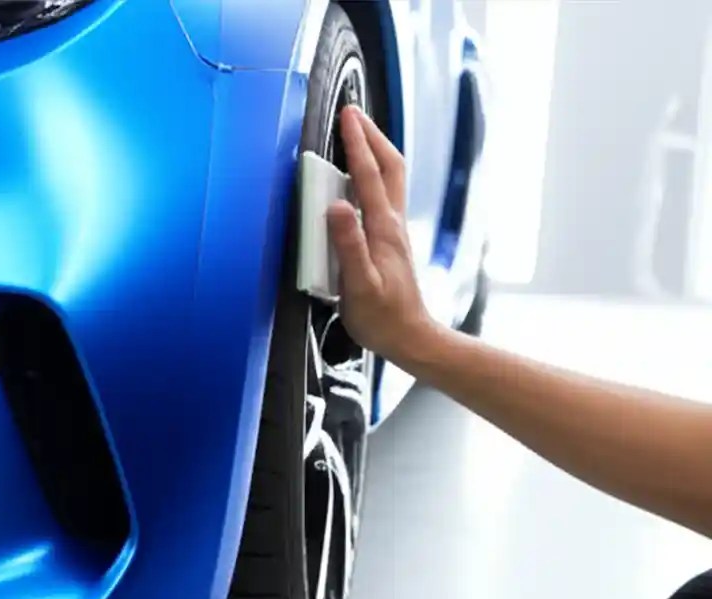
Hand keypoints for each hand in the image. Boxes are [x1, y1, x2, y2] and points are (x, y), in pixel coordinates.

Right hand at [326, 106, 438, 362]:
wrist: (410, 337)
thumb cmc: (382, 317)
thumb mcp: (359, 284)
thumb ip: (347, 244)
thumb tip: (335, 206)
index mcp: (382, 229)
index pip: (368, 175)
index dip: (357, 143)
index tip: (347, 115)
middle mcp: (392, 224)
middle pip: (389, 166)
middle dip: (371, 136)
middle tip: (354, 114)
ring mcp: (393, 231)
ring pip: (390, 178)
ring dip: (374, 151)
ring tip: (357, 135)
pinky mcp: (389, 241)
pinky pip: (383, 195)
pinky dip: (372, 174)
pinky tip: (359, 179)